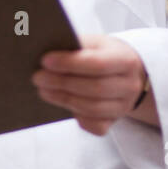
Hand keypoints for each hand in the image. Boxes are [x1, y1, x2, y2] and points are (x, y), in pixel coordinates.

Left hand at [32, 34, 151, 135]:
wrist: (128, 74)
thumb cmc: (105, 55)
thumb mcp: (97, 43)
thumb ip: (77, 45)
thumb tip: (47, 48)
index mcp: (126, 60)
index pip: (98, 64)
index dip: (70, 63)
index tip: (45, 61)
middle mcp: (129, 85)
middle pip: (95, 88)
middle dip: (62, 83)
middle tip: (38, 77)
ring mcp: (124, 107)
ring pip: (93, 108)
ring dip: (63, 99)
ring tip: (43, 90)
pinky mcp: (114, 122)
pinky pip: (95, 125)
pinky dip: (78, 117)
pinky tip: (63, 105)